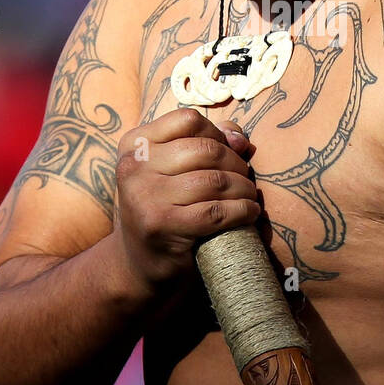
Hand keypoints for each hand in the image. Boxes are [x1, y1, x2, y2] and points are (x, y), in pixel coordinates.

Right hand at [114, 108, 258, 290]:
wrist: (137, 264)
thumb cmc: (163, 208)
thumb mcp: (171, 169)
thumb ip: (204, 143)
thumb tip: (240, 138)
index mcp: (134, 144)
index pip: (188, 120)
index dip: (217, 134)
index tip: (228, 153)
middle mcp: (134, 166)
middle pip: (206, 149)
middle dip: (236, 164)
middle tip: (245, 179)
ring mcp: (145, 196)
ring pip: (215, 180)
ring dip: (243, 188)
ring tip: (249, 196)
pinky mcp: (162, 225)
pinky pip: (216, 211)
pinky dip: (242, 211)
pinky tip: (249, 213)